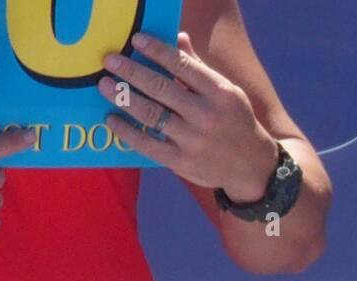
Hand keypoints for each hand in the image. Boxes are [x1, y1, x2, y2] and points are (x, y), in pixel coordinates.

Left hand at [99, 32, 278, 202]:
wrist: (252, 167)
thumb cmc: (235, 122)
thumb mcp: (227, 93)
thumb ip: (199, 69)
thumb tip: (177, 38)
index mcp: (220, 93)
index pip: (183, 66)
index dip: (156, 51)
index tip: (136, 40)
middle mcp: (207, 116)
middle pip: (160, 88)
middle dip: (131, 71)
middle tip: (110, 61)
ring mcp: (194, 141)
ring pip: (150, 113)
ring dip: (122, 97)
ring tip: (104, 85)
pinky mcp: (182, 163)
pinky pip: (147, 144)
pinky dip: (126, 130)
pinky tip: (112, 118)